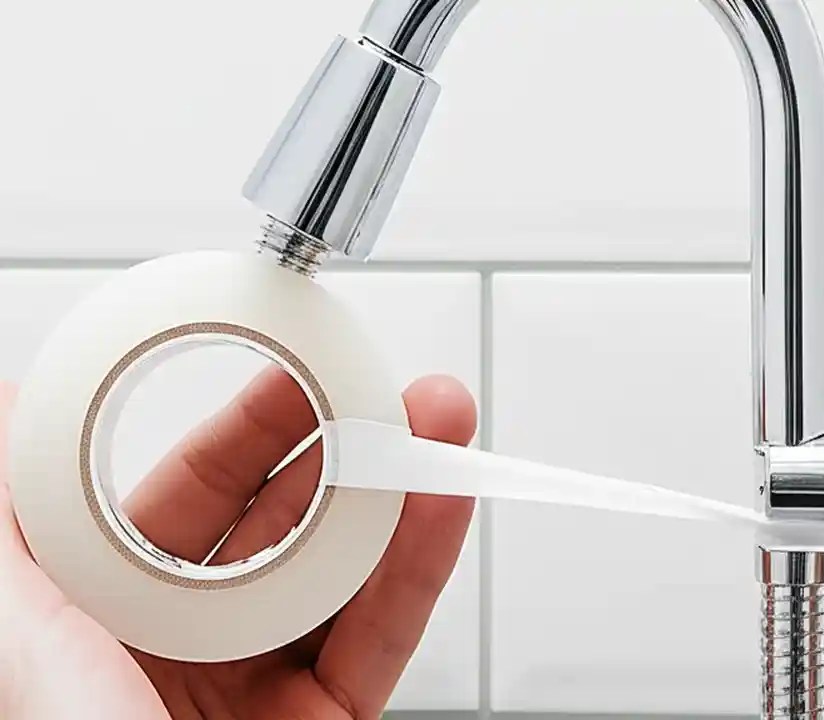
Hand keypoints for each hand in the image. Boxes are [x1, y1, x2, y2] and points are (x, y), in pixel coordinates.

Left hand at [0, 369, 477, 718]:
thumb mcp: (22, 657)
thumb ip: (13, 542)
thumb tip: (8, 409)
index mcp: (100, 623)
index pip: (182, 497)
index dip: (243, 426)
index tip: (289, 368)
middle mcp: (186, 647)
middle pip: (279, 521)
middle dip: (340, 443)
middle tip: (380, 387)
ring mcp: (262, 687)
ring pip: (345, 570)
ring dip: (400, 489)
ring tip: (434, 425)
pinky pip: (382, 636)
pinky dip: (421, 564)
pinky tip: (440, 501)